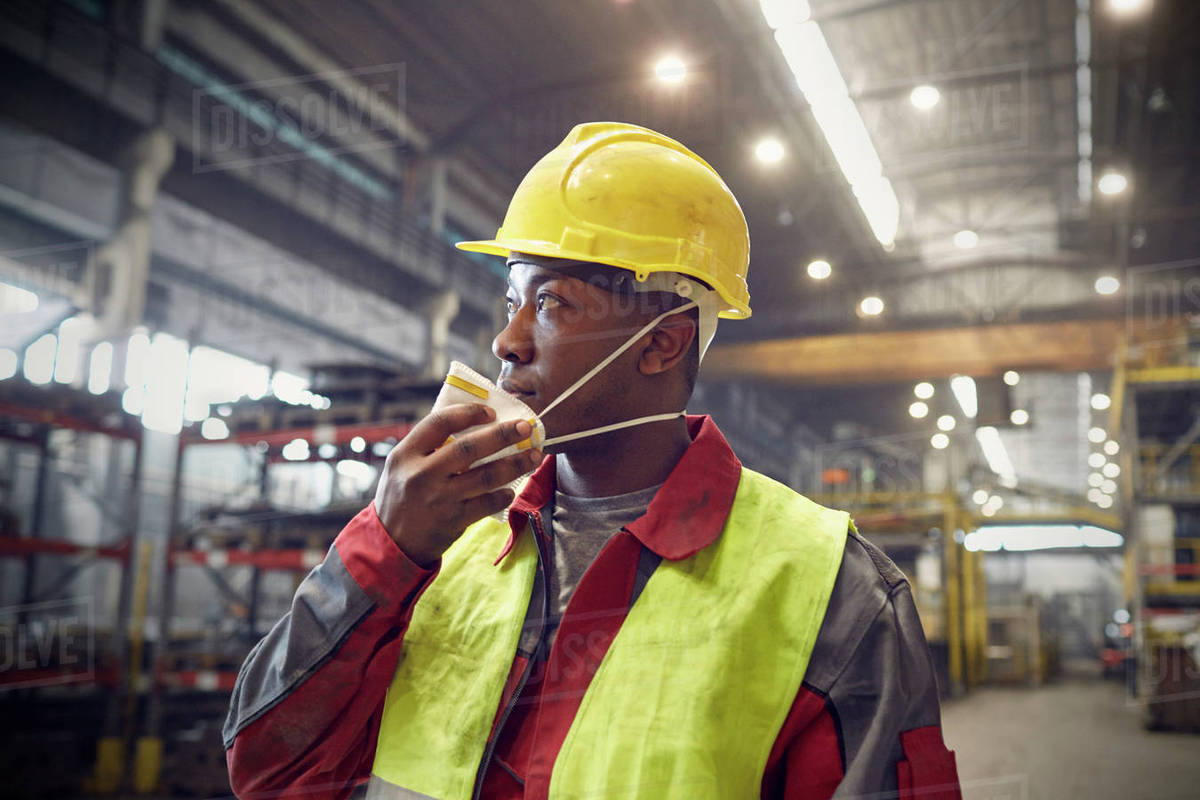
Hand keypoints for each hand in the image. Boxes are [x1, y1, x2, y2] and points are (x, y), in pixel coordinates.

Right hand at [373, 404, 541, 566]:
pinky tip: (512, 489)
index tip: (491, 412)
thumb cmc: (402, 496)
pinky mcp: (453, 521)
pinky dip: (503, 495)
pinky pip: (486, 504)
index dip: (468, 413)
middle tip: (526, 427)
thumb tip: (473, 423)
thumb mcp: (401, 466)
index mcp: (406, 454)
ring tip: (533, 455)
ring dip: (515, 464)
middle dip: (503, 435)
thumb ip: (428, 446)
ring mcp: (438, 499)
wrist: (391, 543)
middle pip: (469, 448)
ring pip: (485, 477)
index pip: (439, 423)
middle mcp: (422, 475)